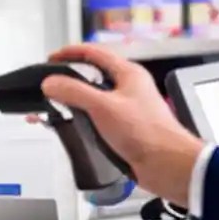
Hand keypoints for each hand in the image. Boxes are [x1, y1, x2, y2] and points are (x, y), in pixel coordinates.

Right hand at [39, 44, 203, 206]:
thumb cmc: (147, 133)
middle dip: (70, 79)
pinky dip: (83, 120)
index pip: (94, 53)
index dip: (70, 53)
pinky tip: (73, 128)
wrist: (167, 166)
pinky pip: (98, 118)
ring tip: (56, 107)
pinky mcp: (125, 128)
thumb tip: (52, 82)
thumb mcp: (104, 107)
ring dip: (75, 102)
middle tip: (51, 84)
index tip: (52, 59)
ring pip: (94, 98)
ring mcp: (127, 108)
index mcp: (129, 73)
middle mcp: (129, 88)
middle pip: (93, 75)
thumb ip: (74, 92)